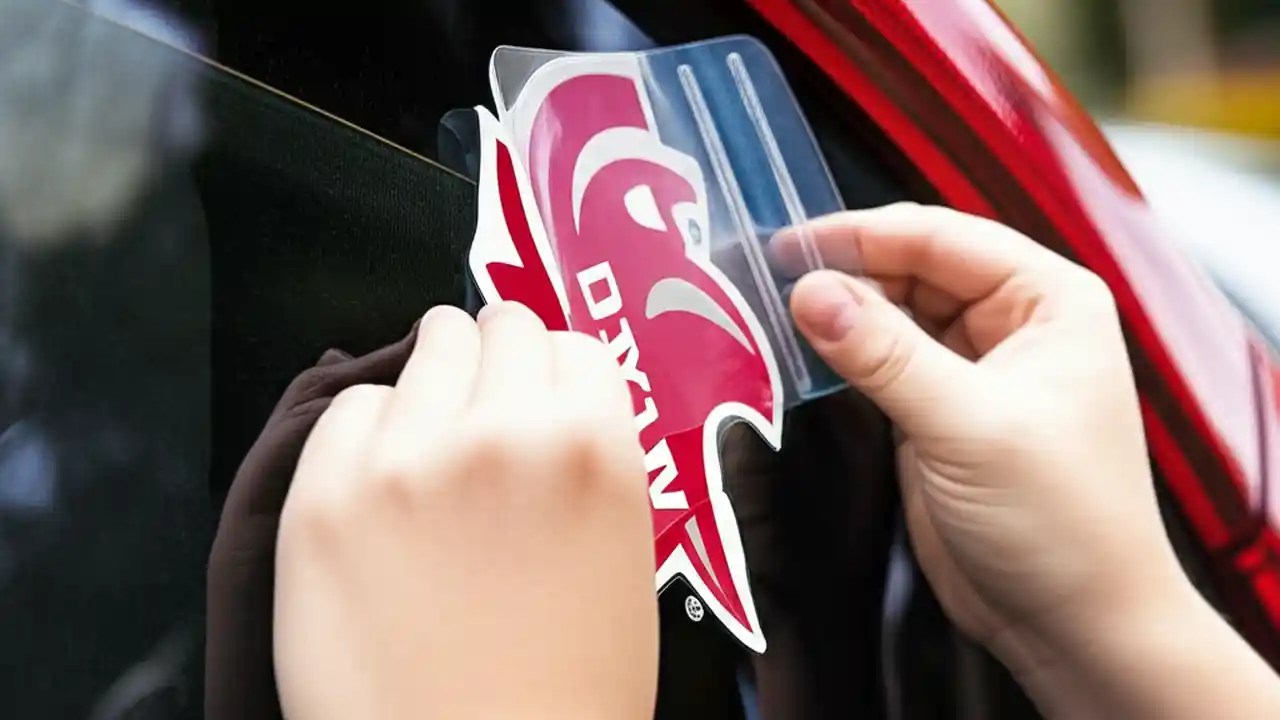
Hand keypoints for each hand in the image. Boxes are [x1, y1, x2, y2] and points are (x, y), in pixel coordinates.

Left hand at [273, 303, 657, 719]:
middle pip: (495, 326)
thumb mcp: (625, 554)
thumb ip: (592, 460)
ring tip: (431, 455)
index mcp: (593, 446)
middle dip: (493, 363)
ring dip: (432, 391)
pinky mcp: (322, 498)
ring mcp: (404, 460)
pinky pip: (347, 411)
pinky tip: (382, 491)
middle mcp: (500, 432)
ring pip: (420, 354)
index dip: (554, 375)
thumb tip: (550, 403)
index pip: (572, 345)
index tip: (538, 397)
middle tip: (482, 411)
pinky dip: (367, 437)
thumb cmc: (568, 685)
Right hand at [785, 203, 1182, 668]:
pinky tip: (806, 353)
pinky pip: (883, 362)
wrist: (1072, 624)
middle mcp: (1015, 325)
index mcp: (1049, 301)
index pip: (944, 239)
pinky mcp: (939, 412)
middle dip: (849, 272)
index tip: (794, 245)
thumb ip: (883, 354)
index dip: (865, 235)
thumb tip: (811, 293)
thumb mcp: (967, 425)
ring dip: (842, 314)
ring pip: (894, 315)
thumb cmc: (1062, 524)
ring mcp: (974, 369)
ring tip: (779, 313)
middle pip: (914, 269)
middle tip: (776, 282)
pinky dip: (845, 356)